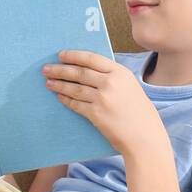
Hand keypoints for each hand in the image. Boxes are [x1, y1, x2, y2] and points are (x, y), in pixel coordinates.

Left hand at [43, 49, 167, 157]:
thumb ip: (113, 78)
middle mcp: (111, 83)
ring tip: (48, 82)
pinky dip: (66, 100)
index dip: (75, 56)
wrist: (145, 137)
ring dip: (59, 85)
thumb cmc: (139, 114)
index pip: (93, 59)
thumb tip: (90, 72)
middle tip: (46, 68)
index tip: (61, 54)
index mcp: (121, 73)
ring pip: (75, 88)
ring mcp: (103, 98)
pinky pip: (76, 104)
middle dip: (60, 70)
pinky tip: (59, 97)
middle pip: (80, 72)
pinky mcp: (96, 114)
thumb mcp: (130, 87)